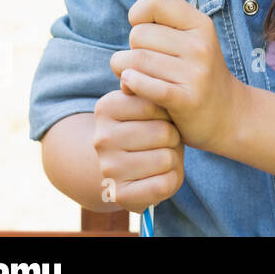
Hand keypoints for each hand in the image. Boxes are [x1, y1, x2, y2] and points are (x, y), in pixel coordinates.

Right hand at [92, 87, 183, 212]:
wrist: (136, 168)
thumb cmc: (152, 127)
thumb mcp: (151, 103)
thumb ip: (148, 89)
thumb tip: (128, 78)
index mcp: (106, 108)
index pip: (155, 103)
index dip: (168, 111)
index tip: (160, 116)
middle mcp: (101, 138)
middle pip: (164, 132)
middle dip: (173, 136)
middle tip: (163, 140)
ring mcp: (108, 168)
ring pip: (166, 158)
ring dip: (173, 158)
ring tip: (160, 156)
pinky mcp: (120, 195)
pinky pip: (165, 184)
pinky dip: (171, 179)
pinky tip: (159, 176)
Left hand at [109, 0, 247, 152]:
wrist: (228, 115)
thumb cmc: (200, 73)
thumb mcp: (194, 38)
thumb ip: (172, 14)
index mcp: (201, 24)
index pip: (156, 1)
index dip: (139, 14)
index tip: (144, 29)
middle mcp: (200, 45)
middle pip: (138, 35)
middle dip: (131, 49)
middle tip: (144, 63)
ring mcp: (195, 72)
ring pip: (134, 61)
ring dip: (125, 71)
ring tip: (136, 78)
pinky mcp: (186, 99)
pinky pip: (143, 84)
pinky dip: (131, 84)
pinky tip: (132, 86)